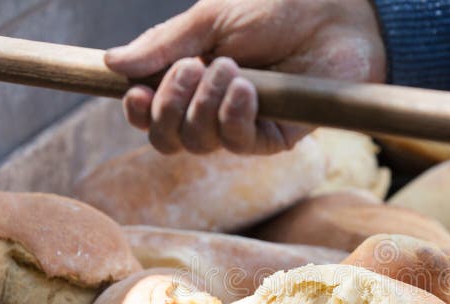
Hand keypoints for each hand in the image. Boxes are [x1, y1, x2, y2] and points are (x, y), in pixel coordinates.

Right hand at [105, 0, 385, 154]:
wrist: (337, 14)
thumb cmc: (277, 9)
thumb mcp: (211, 18)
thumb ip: (165, 44)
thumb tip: (111, 63)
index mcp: (193, 80)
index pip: (151, 114)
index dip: (137, 111)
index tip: (134, 92)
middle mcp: (213, 108)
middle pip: (168, 139)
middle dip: (168, 108)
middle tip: (192, 69)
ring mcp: (244, 125)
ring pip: (199, 144)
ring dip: (204, 106)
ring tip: (231, 68)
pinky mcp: (276, 137)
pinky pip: (239, 144)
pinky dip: (234, 117)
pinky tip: (246, 89)